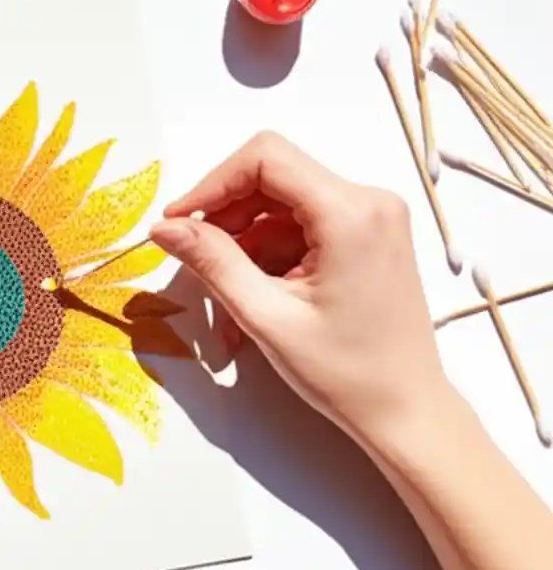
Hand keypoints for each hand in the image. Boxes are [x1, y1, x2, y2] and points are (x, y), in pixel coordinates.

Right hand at [149, 131, 449, 443]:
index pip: (265, 158)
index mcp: (351, 213)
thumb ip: (213, 263)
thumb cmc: (346, 373)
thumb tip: (164, 227)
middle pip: (273, 177)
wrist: (405, 411)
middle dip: (226, 215)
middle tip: (197, 261)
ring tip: (227, 295)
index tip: (179, 221)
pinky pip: (301, 225)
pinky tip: (256, 295)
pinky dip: (269, 253)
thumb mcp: (266, 316)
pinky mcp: (367, 236)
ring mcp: (372, 218)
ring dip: (244, 241)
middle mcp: (369, 202)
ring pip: (282, 204)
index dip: (212, 183)